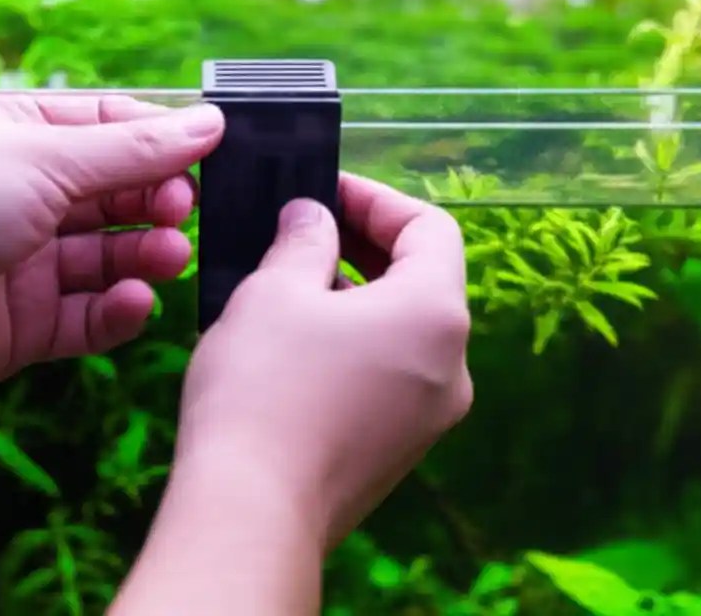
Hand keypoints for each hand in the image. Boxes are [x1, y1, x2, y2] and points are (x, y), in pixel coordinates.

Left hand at [0, 95, 223, 392]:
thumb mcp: (44, 157)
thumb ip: (131, 151)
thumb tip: (208, 123)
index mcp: (17, 135)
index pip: (107, 130)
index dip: (158, 141)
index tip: (209, 151)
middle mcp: (22, 197)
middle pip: (114, 197)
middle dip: (155, 202)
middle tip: (183, 209)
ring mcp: (24, 264)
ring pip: (107, 259)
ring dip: (145, 256)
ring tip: (169, 256)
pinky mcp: (25, 326)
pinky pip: (88, 317)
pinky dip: (118, 310)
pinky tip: (136, 300)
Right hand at [173, 174, 472, 547]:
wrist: (250, 511)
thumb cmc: (263, 391)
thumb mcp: (274, 291)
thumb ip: (303, 238)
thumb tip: (313, 216)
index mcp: (435, 315)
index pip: (429, 228)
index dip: (374, 198)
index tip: (322, 189)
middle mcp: (450, 368)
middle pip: (421, 280)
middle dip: (360, 247)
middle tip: (300, 229)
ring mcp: (427, 417)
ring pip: (400, 332)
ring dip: (352, 296)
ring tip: (285, 286)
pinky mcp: (395, 452)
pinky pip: (385, 377)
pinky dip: (350, 346)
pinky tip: (291, 345)